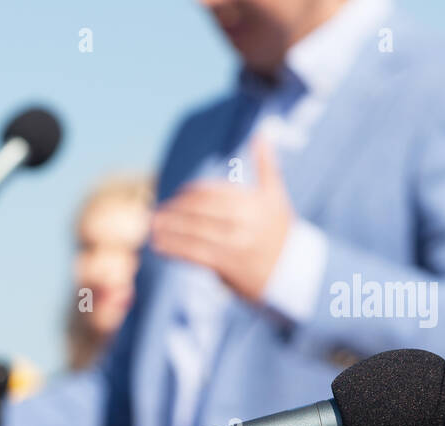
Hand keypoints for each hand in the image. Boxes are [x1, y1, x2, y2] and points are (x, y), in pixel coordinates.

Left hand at [151, 137, 291, 302]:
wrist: (292, 272)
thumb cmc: (279, 231)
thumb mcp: (276, 196)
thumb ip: (267, 165)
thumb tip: (261, 133)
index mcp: (251, 201)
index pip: (211, 193)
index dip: (189, 194)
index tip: (176, 196)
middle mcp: (242, 221)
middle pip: (198, 212)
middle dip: (174, 211)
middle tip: (156, 211)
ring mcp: (233, 243)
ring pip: (192, 232)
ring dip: (168, 229)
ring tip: (151, 226)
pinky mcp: (225, 264)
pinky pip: (192, 253)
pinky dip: (172, 248)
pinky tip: (158, 246)